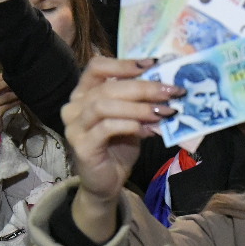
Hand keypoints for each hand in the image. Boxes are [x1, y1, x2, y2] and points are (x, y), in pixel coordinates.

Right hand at [0, 73, 18, 140]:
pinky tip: (21, 100)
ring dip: (16, 93)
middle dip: (10, 83)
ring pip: (6, 96)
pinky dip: (16, 102)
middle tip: (20, 81)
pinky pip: (9, 105)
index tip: (12, 75)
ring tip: (23, 91)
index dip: (3, 75)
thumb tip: (11, 79)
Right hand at [61, 55, 181, 239]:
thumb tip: (165, 85)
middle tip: (171, 92)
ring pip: (105, 105)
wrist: (106, 182)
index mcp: (84, 93)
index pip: (97, 66)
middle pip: (107, 87)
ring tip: (163, 112)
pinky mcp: (81, 145)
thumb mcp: (131, 118)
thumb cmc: (118, 147)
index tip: (153, 64)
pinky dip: (130, 125)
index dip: (124, 63)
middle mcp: (74, 106)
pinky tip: (149, 130)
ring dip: (138, 107)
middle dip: (143, 88)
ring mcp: (74, 126)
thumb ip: (138, 101)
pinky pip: (106, 128)